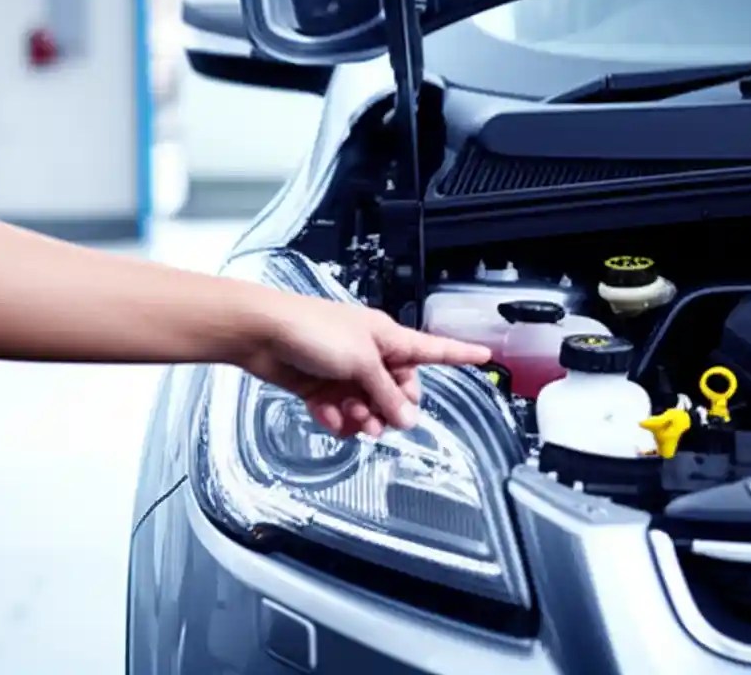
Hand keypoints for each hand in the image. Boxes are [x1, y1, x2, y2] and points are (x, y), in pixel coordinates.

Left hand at [236, 293, 490, 436]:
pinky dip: (336, 418)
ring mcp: (345, 371)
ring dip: (362, 418)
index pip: (434, 349)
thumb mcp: (360, 362)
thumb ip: (387, 392)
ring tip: (350, 419)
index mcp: (388, 338)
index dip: (461, 354)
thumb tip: (409, 418)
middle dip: (392, 409)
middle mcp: (370, 354)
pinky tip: (329, 417)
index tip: (486, 357)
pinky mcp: (321, 386)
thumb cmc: (313, 331)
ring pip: (369, 406)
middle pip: (399, 390)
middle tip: (378, 417)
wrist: (263, 333)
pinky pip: (340, 412)